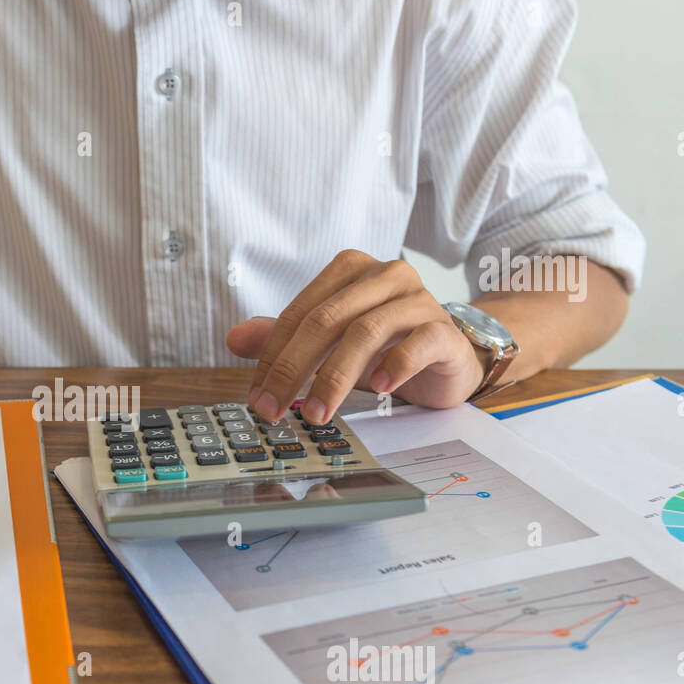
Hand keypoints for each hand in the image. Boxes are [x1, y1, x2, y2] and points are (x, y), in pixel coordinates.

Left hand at [227, 250, 485, 422]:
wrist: (449, 357)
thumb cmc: (385, 347)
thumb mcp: (329, 345)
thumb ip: (285, 339)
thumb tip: (234, 339)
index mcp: (349, 270)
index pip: (299, 312)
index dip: (272, 356)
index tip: (257, 396)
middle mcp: (384, 276)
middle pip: (326, 320)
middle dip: (294, 369)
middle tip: (274, 409)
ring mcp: (417, 299)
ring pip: (365, 331)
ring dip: (334, 377)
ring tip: (317, 413)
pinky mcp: (443, 329)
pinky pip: (418, 342)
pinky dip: (395, 364)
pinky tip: (379, 388)